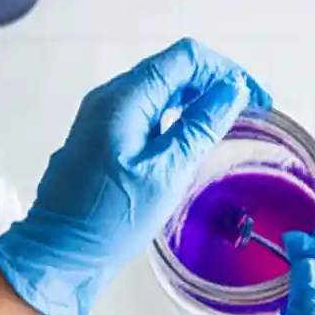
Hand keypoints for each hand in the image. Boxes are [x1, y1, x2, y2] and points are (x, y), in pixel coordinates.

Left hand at [0, 38, 270, 314]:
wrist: (59, 255)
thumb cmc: (108, 220)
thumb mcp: (167, 173)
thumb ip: (201, 126)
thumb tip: (231, 89)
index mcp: (125, 100)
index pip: (185, 58)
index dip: (226, 71)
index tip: (255, 99)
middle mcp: (110, 99)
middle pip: (173, 69)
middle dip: (215, 83)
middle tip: (250, 112)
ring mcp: (103, 117)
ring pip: (161, 91)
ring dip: (198, 100)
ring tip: (228, 125)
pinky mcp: (103, 138)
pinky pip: (147, 113)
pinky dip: (176, 117)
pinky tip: (193, 141)